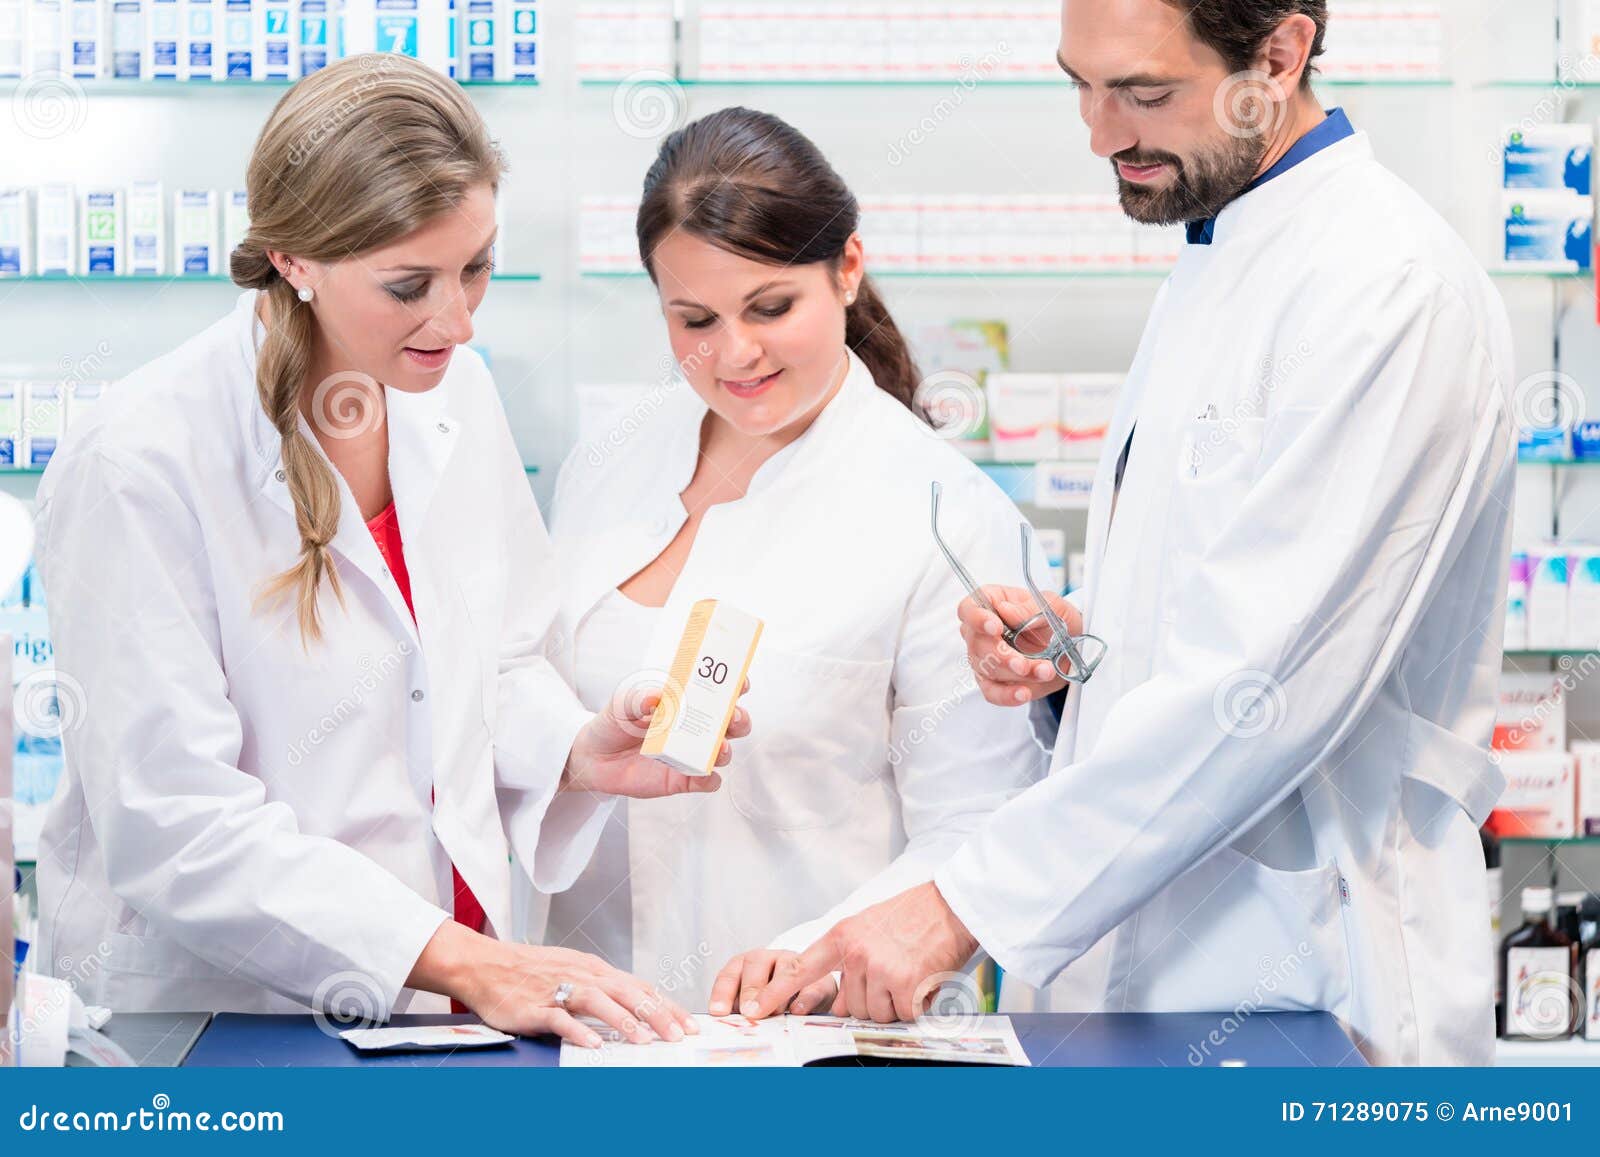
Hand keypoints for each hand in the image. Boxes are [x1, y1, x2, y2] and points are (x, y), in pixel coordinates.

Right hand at [407, 920, 698, 1047]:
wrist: (484, 964)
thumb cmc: (529, 970)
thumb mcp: (573, 971)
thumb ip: (602, 987)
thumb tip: (635, 1005)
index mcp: (595, 969)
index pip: (639, 987)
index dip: (666, 1005)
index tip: (688, 1023)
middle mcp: (582, 976)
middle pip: (627, 993)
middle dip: (657, 1015)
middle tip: (678, 1035)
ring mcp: (558, 990)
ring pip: (599, 1002)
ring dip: (624, 1021)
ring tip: (644, 1041)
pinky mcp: (534, 1006)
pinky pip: (559, 1018)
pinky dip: (577, 1031)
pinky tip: (592, 1044)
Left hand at [562, 678, 751, 796]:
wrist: (594, 757)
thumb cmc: (614, 721)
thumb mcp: (621, 704)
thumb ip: (638, 698)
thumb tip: (655, 697)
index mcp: (687, 700)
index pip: (719, 690)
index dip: (735, 685)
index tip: (739, 683)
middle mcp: (695, 726)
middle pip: (732, 721)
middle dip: (739, 718)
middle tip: (733, 717)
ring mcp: (691, 753)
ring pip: (723, 751)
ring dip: (727, 749)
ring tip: (719, 748)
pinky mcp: (683, 778)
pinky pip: (707, 781)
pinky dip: (710, 779)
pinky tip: (704, 774)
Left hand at [708, 948, 837, 1018]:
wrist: (813, 997)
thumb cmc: (776, 1002)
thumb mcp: (754, 1006)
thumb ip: (740, 1012)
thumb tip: (726, 1027)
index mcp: (749, 964)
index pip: (730, 972)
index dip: (722, 992)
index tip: (718, 1012)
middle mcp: (771, 958)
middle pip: (756, 962)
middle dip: (750, 988)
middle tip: (747, 1012)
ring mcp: (796, 964)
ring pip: (786, 969)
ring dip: (776, 992)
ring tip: (772, 1013)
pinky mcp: (820, 980)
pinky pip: (812, 985)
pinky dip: (804, 999)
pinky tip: (796, 1011)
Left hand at [749, 882, 978, 1022]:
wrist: (951, 906)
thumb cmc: (912, 917)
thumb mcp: (867, 930)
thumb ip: (846, 962)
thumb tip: (839, 1004)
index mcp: (841, 937)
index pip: (798, 969)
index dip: (774, 993)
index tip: (753, 1010)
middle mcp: (856, 954)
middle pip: (851, 1006)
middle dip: (873, 1000)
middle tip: (894, 975)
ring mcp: (880, 969)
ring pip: (876, 1014)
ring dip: (894, 1005)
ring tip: (909, 975)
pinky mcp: (906, 984)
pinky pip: (902, 1015)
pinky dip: (915, 1006)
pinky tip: (922, 981)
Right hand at [957, 585, 1081, 705]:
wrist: (1072, 646)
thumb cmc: (1057, 619)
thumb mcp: (1053, 605)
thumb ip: (1030, 608)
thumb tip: (1007, 611)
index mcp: (992, 603)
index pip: (969, 608)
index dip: (977, 618)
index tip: (995, 627)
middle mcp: (983, 631)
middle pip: (977, 644)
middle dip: (1002, 657)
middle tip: (1023, 664)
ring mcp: (987, 658)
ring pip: (987, 669)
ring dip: (1016, 675)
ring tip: (1044, 672)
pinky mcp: (996, 681)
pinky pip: (992, 692)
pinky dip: (1007, 695)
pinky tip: (1022, 693)